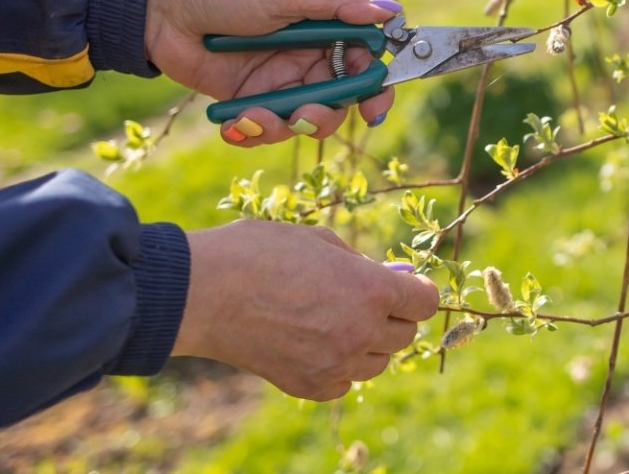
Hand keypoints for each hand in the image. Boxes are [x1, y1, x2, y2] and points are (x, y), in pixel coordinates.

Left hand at [143, 0, 399, 143]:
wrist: (163, 12)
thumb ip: (337, 4)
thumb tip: (390, 12)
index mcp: (323, 28)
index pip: (362, 61)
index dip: (374, 86)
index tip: (373, 107)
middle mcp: (306, 58)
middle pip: (338, 101)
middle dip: (325, 116)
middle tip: (305, 118)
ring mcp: (278, 82)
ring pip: (302, 121)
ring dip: (285, 126)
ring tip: (257, 117)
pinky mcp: (249, 102)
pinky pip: (264, 129)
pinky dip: (253, 132)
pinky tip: (236, 125)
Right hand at [172, 220, 439, 399]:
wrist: (204, 292)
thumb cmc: (260, 253)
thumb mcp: (321, 241)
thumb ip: (364, 263)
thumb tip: (396, 275)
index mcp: (371, 290)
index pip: (425, 302)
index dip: (416, 291)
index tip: (403, 286)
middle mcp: (360, 331)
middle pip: (405, 335)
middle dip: (391, 316)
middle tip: (362, 299)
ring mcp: (336, 364)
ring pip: (378, 362)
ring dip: (368, 343)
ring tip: (333, 320)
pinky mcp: (310, 386)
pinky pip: (345, 382)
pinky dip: (339, 367)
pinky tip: (315, 344)